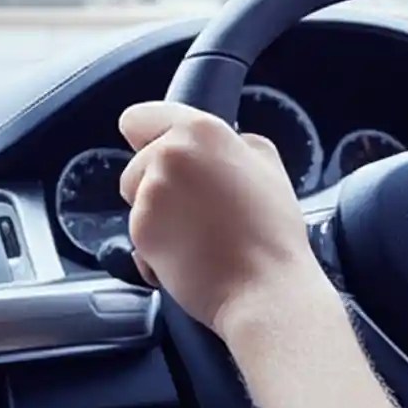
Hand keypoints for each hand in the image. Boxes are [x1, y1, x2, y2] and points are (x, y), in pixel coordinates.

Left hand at [118, 101, 327, 334]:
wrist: (265, 289)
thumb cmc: (272, 233)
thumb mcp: (268, 165)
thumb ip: (237, 143)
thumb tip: (225, 141)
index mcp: (200, 130)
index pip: (138, 118)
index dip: (146, 138)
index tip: (158, 153)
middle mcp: (167, 155)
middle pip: (135, 164)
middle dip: (156, 184)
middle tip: (198, 207)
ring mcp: (150, 194)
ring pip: (136, 201)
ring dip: (157, 217)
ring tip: (198, 234)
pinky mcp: (140, 232)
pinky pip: (139, 237)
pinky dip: (157, 250)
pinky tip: (191, 258)